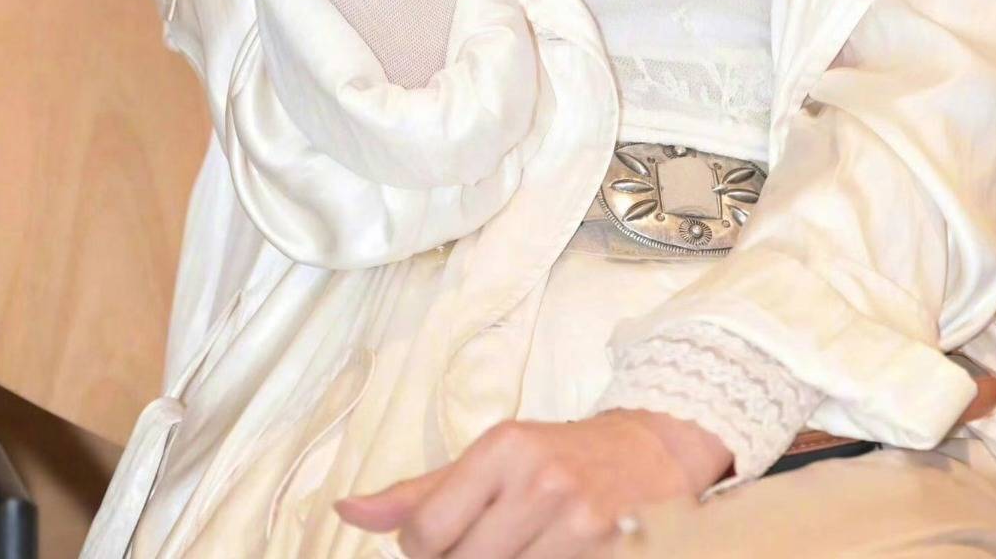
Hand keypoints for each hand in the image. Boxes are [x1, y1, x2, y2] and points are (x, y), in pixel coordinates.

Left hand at [332, 408, 732, 556]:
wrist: (650, 451)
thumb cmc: (557, 456)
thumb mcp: (491, 457)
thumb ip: (417, 492)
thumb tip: (345, 510)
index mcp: (504, 448)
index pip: (426, 534)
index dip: (422, 552)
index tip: (441, 542)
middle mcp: (541, 481)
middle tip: (484, 544)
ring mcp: (579, 524)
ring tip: (516, 546)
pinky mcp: (608, 553)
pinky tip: (541, 554)